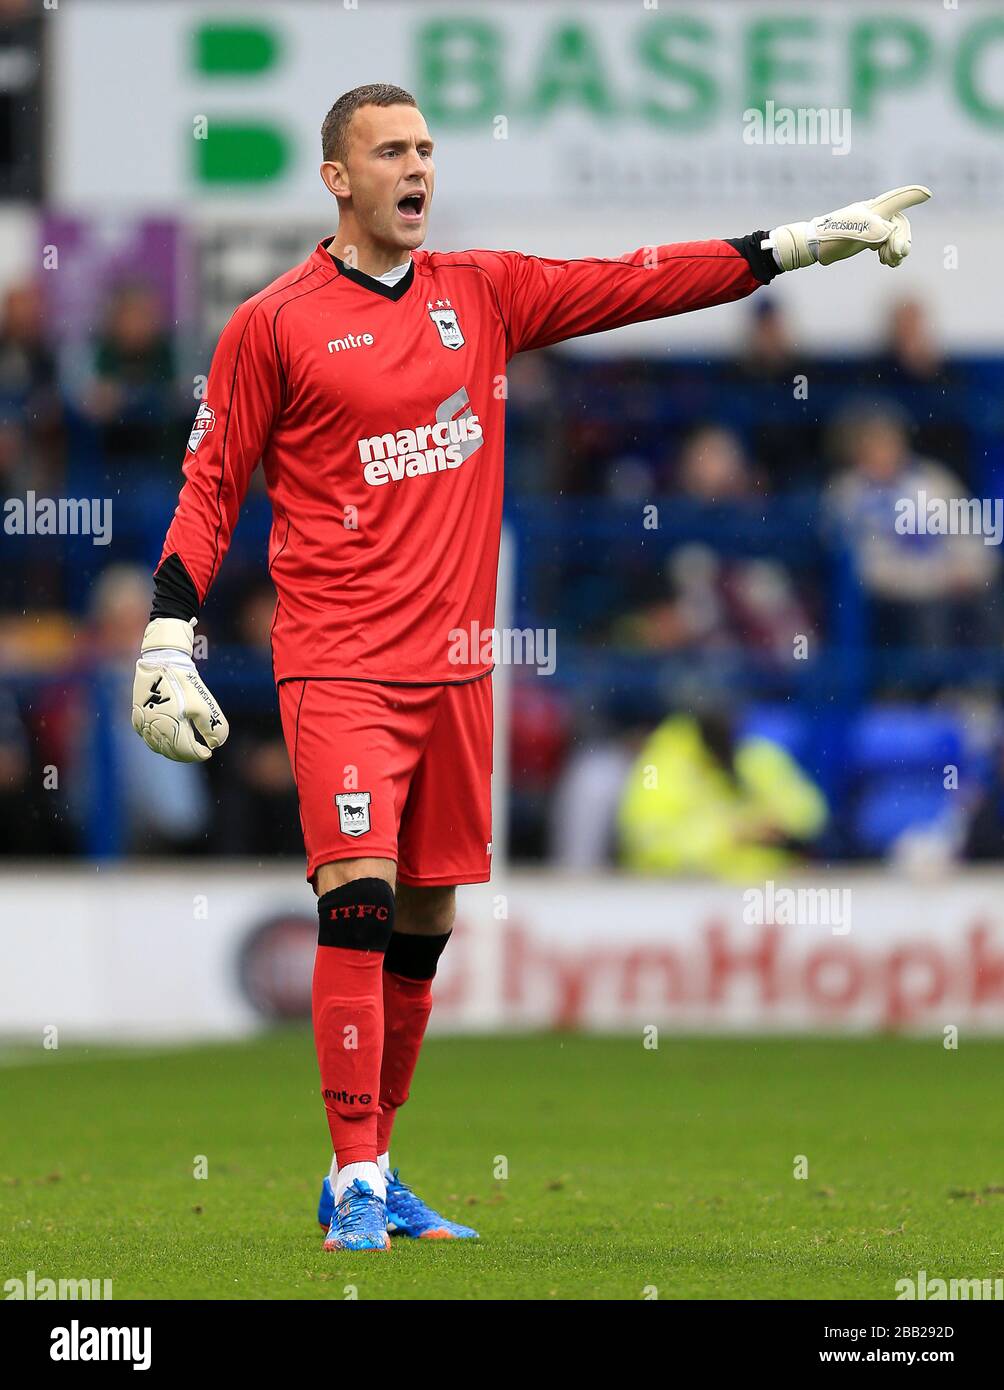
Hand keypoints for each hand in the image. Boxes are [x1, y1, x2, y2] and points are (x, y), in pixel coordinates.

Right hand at [131, 617, 228, 762]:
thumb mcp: (205, 705)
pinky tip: (171, 740)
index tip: (209, 751)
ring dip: (175, 751)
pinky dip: (162, 744)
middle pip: (173, 753)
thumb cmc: (185, 683)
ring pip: (160, 748)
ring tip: (188, 746)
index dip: (199, 754)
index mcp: (170, 728)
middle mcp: (153, 730)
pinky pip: (150, 739)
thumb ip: (213, 728)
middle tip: (200, 751)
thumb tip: (214, 744)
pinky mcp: (137, 720)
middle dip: (188, 754)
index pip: (186, 751)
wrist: (161, 663)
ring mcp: (142, 726)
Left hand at [765, 185, 931, 271]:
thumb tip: (901, 222)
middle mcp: (875, 215)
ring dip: (897, 249)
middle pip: (900, 225)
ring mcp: (871, 227)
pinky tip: (887, 262)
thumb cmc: (834, 235)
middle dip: (902, 240)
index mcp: (874, 208)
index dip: (912, 196)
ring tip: (890, 261)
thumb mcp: (860, 230)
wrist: (814, 246)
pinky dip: (890, 254)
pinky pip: (886, 244)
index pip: (896, 200)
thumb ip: (880, 226)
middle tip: (898, 255)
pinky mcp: (867, 239)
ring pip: (895, 236)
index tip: (927, 194)